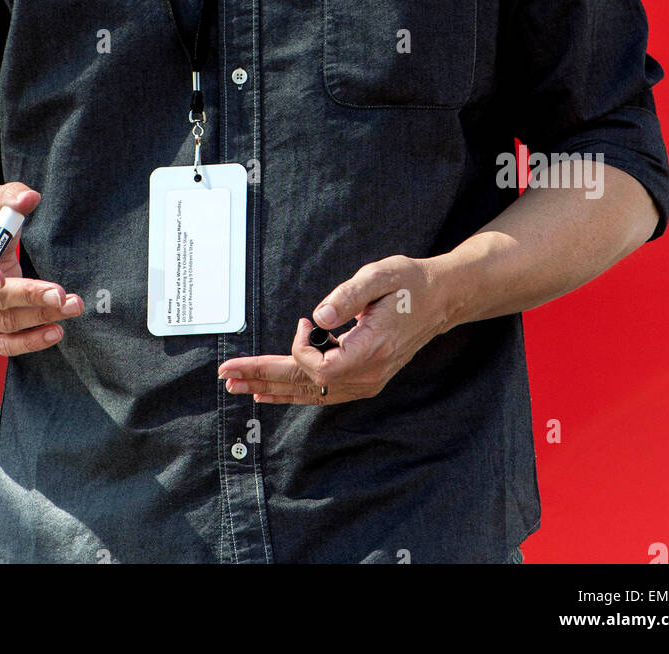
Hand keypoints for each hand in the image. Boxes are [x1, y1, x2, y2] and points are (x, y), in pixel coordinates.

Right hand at [0, 181, 83, 355]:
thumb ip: (7, 198)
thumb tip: (30, 197)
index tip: (1, 276)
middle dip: (29, 297)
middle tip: (60, 294)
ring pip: (4, 324)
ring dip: (39, 318)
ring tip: (71, 306)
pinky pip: (4, 344)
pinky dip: (29, 342)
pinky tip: (56, 331)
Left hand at [217, 255, 450, 403]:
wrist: (440, 299)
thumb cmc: (409, 284)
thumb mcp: (381, 276)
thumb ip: (348, 296)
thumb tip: (317, 316)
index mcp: (372, 349)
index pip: (323, 369)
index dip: (302, 350)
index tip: (302, 322)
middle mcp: (369, 373)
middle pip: (308, 384)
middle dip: (264, 376)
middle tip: (228, 374)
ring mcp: (367, 380)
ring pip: (313, 392)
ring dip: (274, 388)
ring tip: (240, 386)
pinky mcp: (364, 377)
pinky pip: (323, 391)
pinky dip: (295, 390)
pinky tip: (272, 390)